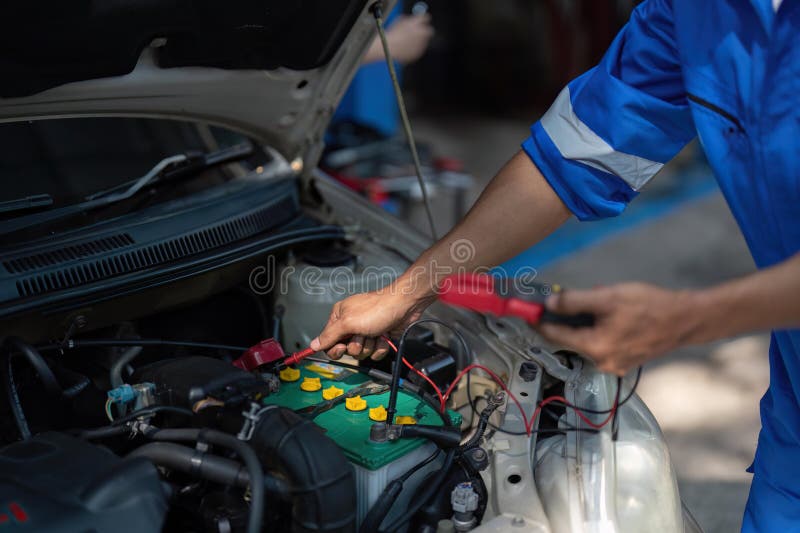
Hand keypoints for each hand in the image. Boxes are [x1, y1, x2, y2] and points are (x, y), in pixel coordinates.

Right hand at [310, 289, 433, 360]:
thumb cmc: (377, 308)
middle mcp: (351, 324)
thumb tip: (313, 345)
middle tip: (363, 335)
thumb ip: (329, 335)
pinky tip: (384, 335)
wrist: (404, 306)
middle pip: (346, 349)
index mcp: (340, 317)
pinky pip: (375, 353)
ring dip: (370, 345)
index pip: (329, 341)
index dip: (335, 348)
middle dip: (357, 345)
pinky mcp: (379, 338)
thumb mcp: (348, 322)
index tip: (342, 347)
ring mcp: (366, 332)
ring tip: (376, 332)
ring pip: (361, 352)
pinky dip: (380, 346)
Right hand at [364, 14, 433, 63]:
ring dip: (417, 42)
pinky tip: (403, 49)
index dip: (423, 20)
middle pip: (429, 31)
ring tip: (403, 43)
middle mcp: (422, 34)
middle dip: (424, 32)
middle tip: (418, 33)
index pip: (426, 18)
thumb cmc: (392, 34)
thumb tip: (416, 21)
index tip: (421, 22)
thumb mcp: (401, 21)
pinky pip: (417, 50)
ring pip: (423, 42)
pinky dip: (413, 49)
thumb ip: (411, 20)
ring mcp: (421, 45)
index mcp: (417, 24)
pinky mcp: (418, 54)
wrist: (388, 47)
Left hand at [537, 283, 695, 374]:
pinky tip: (610, 315)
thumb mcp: (607, 297)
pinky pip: (601, 343)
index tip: (527, 312)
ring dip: (584, 323)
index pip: (555, 336)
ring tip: (598, 304)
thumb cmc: (649, 306)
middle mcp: (602, 362)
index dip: (539, 322)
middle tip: (563, 300)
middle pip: (570, 339)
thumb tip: (550, 304)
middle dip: (566, 319)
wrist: (684, 319)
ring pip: (586, 340)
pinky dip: (598, 329)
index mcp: (595, 348)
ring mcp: (614, 364)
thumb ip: (574, 301)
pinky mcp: (624, 361)